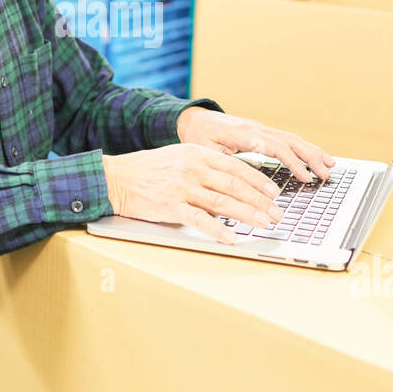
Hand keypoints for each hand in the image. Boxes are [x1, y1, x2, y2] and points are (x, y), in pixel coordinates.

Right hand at [101, 143, 284, 243]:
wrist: (115, 178)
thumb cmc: (147, 170)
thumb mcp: (179, 157)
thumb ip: (204, 167)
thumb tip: (233, 183)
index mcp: (197, 154)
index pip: (236, 167)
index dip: (259, 181)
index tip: (274, 193)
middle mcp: (193, 168)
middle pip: (235, 185)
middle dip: (261, 201)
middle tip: (277, 213)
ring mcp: (182, 187)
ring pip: (223, 202)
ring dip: (248, 214)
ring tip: (264, 224)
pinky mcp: (171, 206)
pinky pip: (200, 220)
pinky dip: (219, 230)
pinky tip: (232, 238)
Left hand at [176, 107, 334, 182]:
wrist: (196, 118)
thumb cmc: (198, 136)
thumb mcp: (204, 151)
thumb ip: (222, 163)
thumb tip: (241, 183)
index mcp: (244, 134)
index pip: (275, 148)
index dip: (293, 163)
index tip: (306, 178)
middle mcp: (257, 129)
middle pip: (290, 141)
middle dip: (311, 157)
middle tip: (327, 173)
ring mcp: (262, 129)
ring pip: (293, 139)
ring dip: (312, 152)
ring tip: (330, 165)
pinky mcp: (263, 133)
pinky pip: (288, 139)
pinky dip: (304, 148)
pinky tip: (316, 157)